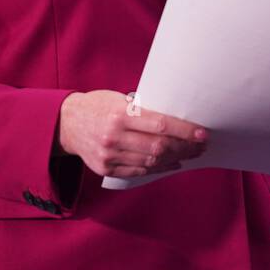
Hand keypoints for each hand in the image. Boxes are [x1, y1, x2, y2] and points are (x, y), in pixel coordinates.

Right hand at [57, 90, 208, 178]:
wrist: (67, 123)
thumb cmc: (97, 105)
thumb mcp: (118, 99)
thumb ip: (142, 111)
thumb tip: (176, 120)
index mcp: (120, 115)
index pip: (161, 125)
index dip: (185, 131)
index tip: (202, 133)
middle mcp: (114, 136)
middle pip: (159, 146)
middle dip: (185, 147)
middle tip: (200, 146)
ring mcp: (109, 156)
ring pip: (151, 161)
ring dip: (175, 158)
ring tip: (190, 154)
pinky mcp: (106, 169)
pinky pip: (139, 170)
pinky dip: (159, 167)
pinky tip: (172, 163)